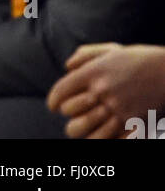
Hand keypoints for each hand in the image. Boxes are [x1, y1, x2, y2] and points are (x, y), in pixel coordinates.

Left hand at [47, 43, 164, 138]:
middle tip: (71, 116)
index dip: (53, 100)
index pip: (62, 90)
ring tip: (84, 129)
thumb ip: (86, 55)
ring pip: (89, 132)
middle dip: (69, 116)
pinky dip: (103, 140)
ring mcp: (118, 109)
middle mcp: (103, 91)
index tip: (53, 106)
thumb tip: (67, 67)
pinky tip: (102, 134)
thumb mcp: (110, 50)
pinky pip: (110, 140)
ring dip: (84, 132)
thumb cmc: (137, 59)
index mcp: (94, 72)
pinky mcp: (132, 124)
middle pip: (71, 114)